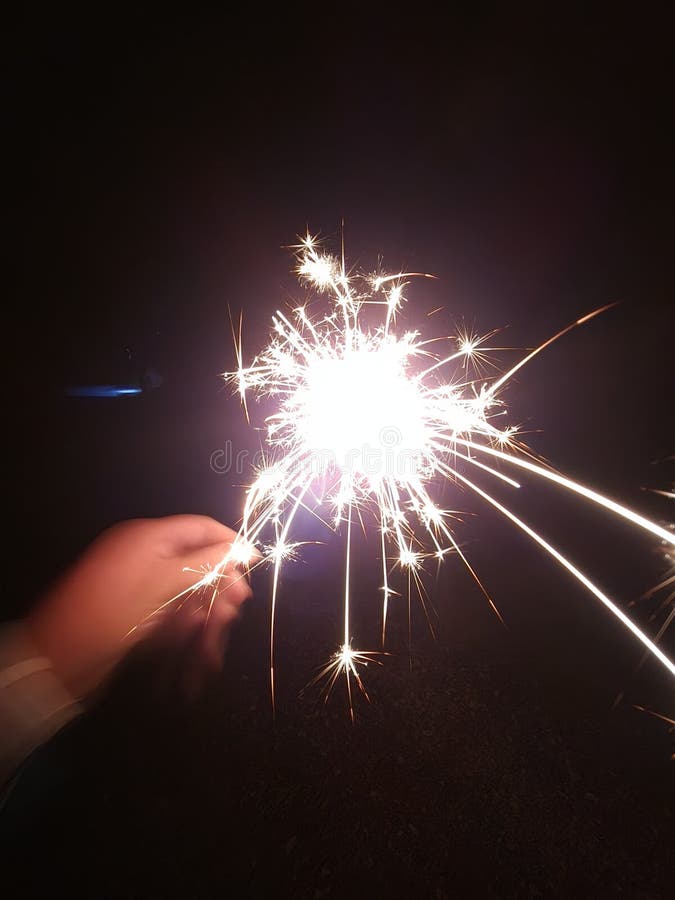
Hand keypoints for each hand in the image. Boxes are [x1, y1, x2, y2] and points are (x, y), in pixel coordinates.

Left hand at [27, 516, 251, 697]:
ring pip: (187, 597)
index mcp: (149, 538)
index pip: (201, 529)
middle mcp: (146, 557)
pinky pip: (171, 618)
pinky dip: (184, 633)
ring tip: (212, 647)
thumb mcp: (164, 580)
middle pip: (197, 566)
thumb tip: (240, 548)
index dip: (230, 545)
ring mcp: (140, 587)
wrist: (60, 659)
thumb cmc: (109, 612)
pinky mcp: (136, 615)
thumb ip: (205, 561)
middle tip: (232, 613)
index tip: (253, 564)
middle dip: (218, 591)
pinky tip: (194, 655)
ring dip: (204, 619)